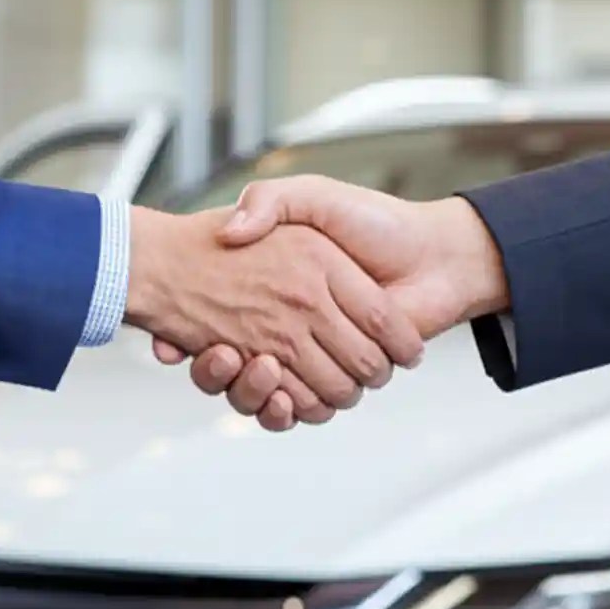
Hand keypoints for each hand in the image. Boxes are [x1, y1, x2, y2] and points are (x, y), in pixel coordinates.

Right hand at [152, 176, 507, 428]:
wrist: (436, 256)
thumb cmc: (376, 223)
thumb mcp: (311, 198)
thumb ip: (269, 202)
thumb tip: (230, 231)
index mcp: (274, 285)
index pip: (215, 319)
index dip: (190, 331)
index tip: (174, 335)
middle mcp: (288, 323)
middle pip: (232, 363)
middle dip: (220, 369)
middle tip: (219, 353)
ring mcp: (310, 353)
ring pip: (259, 391)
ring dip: (249, 390)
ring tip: (252, 367)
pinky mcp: (333, 378)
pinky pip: (295, 408)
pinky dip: (282, 410)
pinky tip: (281, 395)